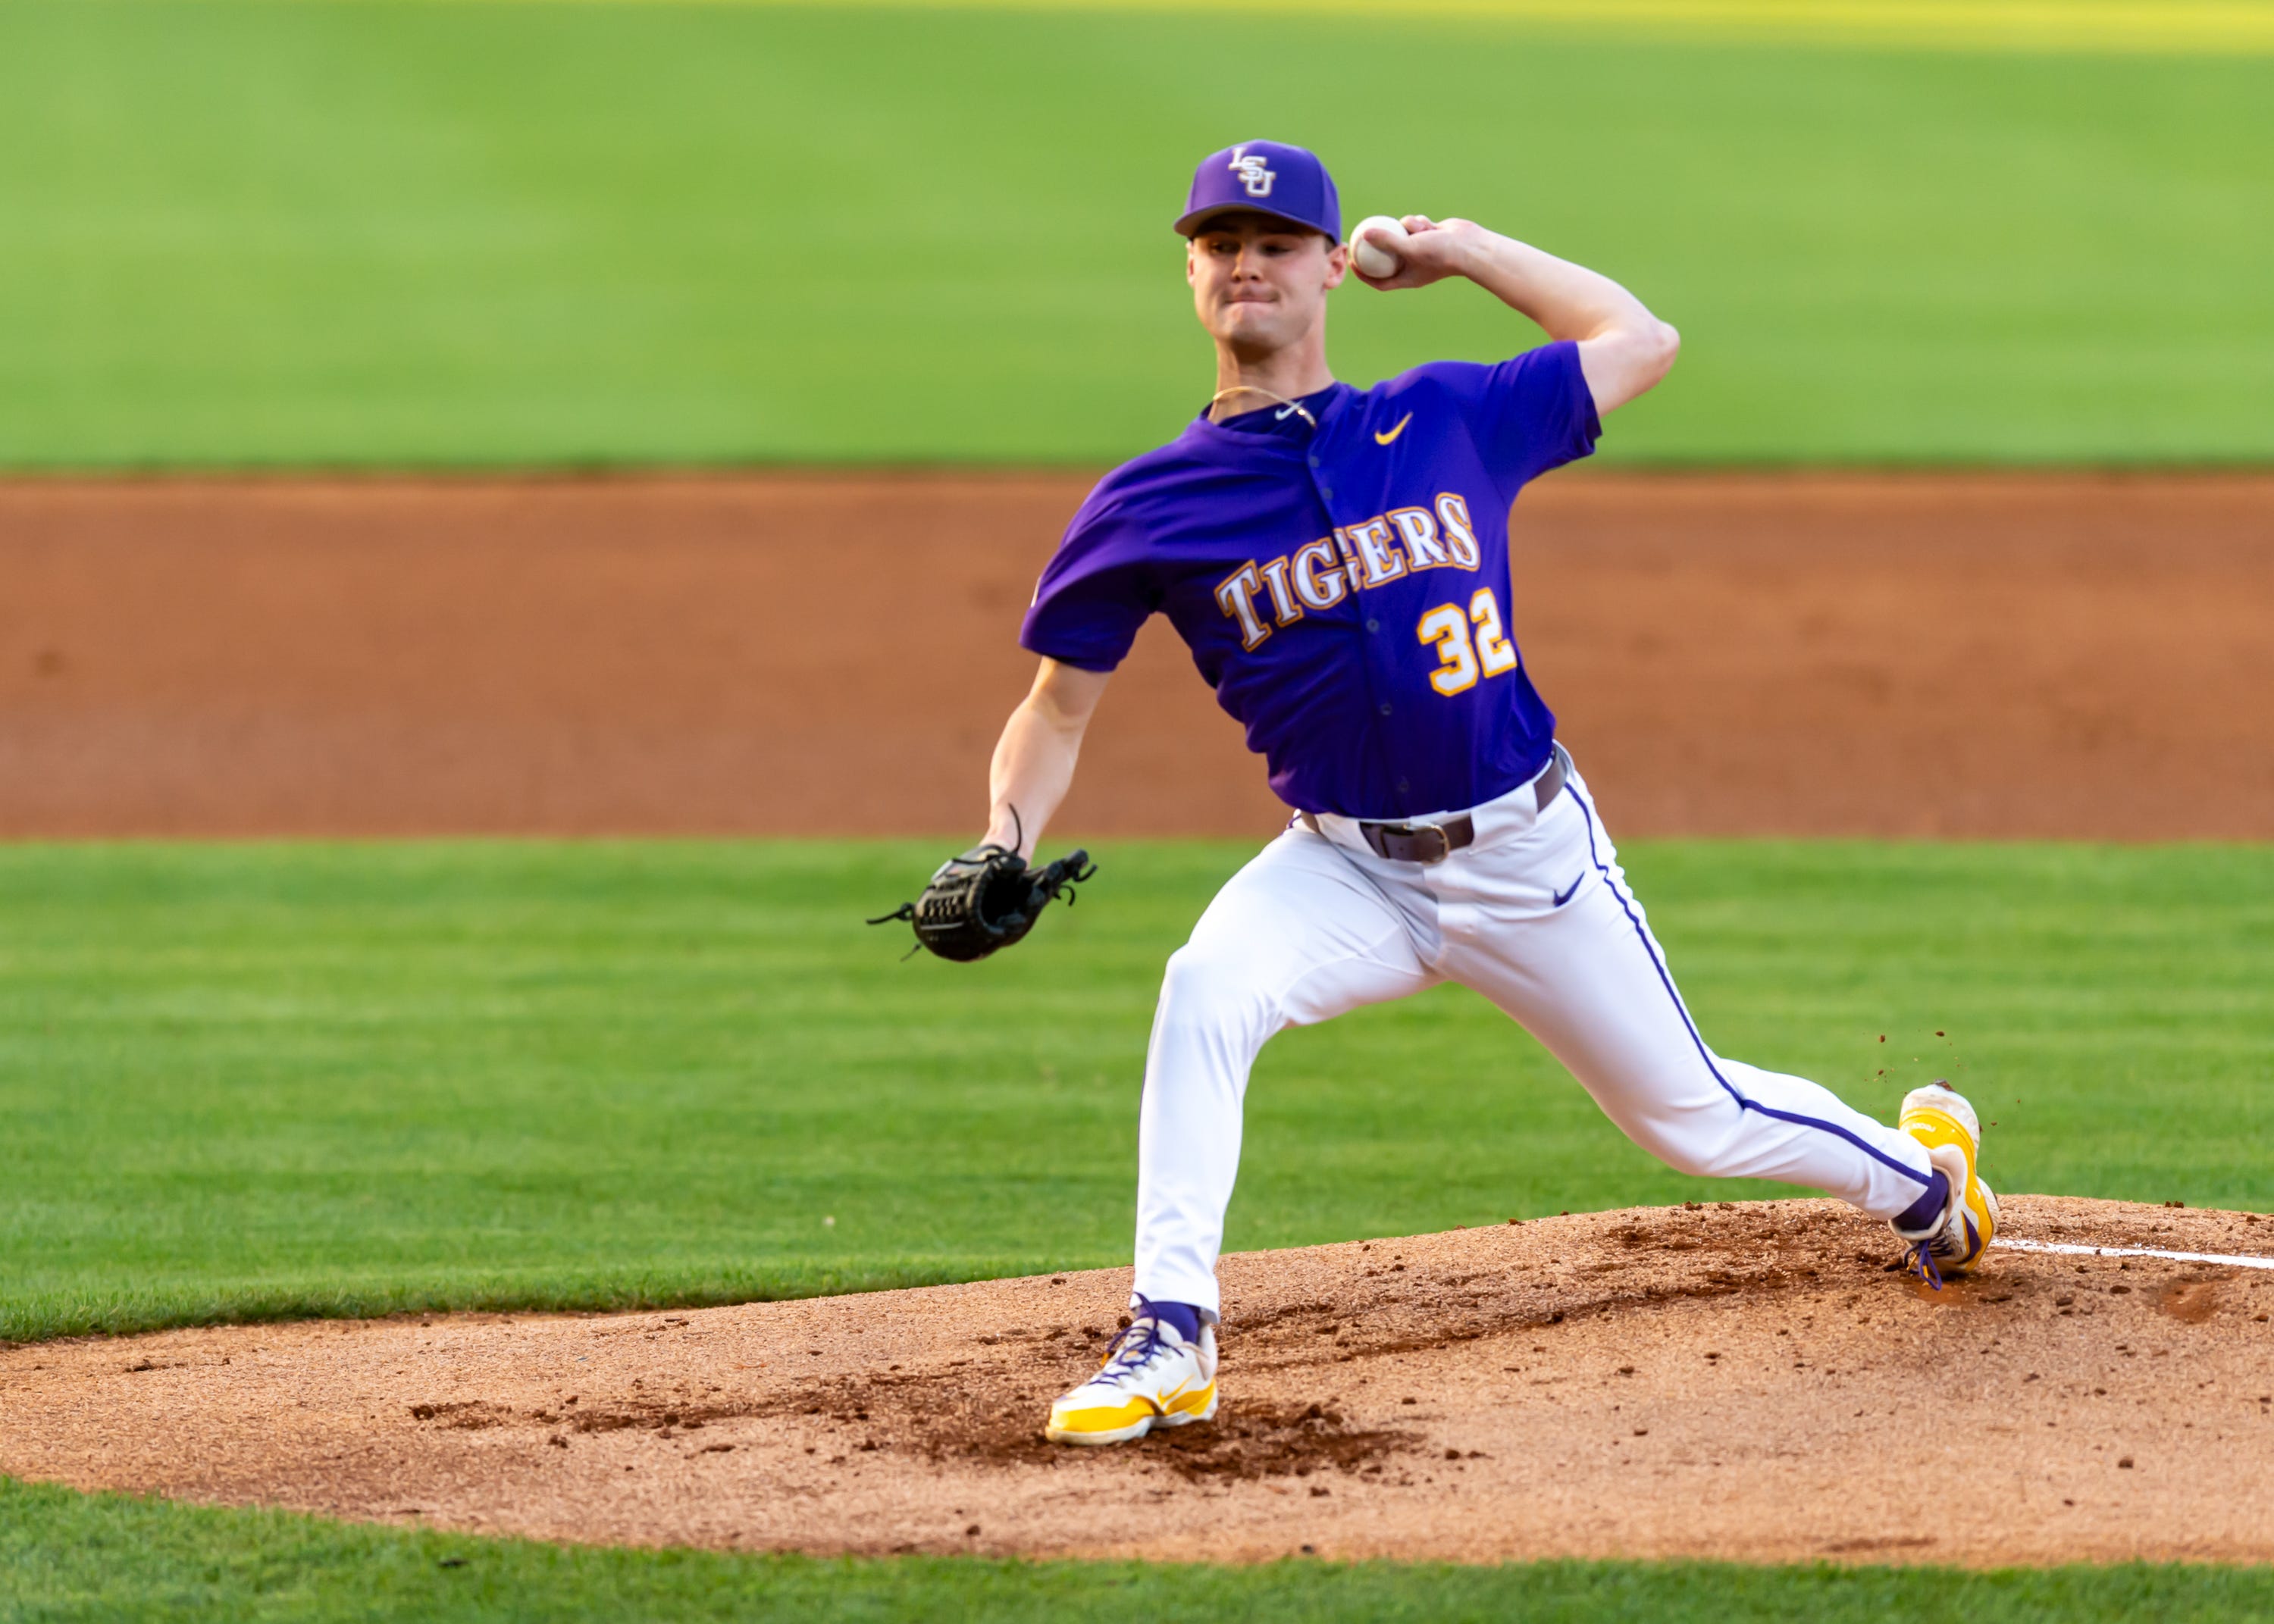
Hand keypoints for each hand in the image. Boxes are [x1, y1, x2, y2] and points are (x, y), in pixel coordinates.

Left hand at [1351, 215, 1487, 292]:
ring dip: (1406, 228)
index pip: (1380, 281)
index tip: (1352, 262)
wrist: (1469, 246)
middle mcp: (1413, 266)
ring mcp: (1420, 250)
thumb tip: (1364, 234)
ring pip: (1401, 235)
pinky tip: (1427, 223)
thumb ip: (1388, 241)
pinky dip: (1419, 223)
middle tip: (1361, 235)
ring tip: (1415, 228)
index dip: (1364, 274)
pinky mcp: (1427, 236)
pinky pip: (1414, 226)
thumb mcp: (1411, 247)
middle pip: (1387, 258)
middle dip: (1375, 247)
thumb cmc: (1441, 253)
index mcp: (1408, 277)